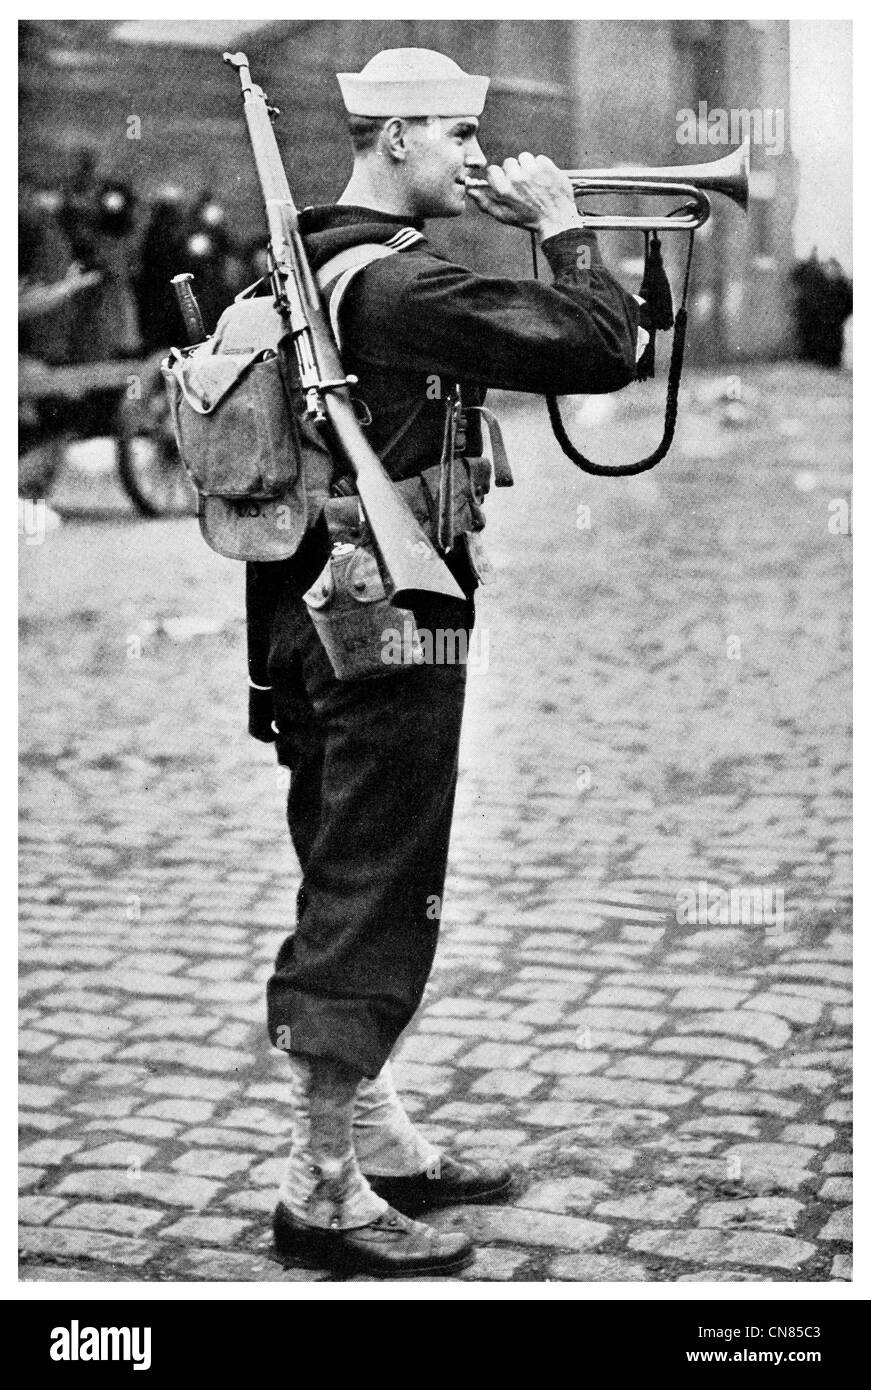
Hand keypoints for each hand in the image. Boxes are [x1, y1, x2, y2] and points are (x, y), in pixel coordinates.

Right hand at [466, 152, 582, 239]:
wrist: (556, 219)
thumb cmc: (528, 219)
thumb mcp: (504, 216)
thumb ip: (484, 203)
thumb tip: (470, 191)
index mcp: (504, 190)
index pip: (493, 170)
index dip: (499, 176)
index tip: (506, 182)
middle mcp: (516, 178)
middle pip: (508, 162)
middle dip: (514, 171)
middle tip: (524, 185)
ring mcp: (532, 171)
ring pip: (523, 157)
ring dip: (528, 167)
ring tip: (534, 181)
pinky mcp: (546, 166)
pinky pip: (539, 158)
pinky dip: (542, 166)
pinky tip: (544, 179)